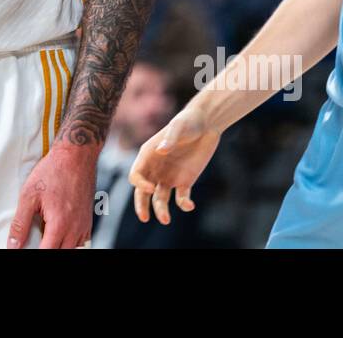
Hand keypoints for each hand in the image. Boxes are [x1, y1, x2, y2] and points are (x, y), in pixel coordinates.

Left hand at [7, 142, 97, 248]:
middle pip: (60, 252)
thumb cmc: (54, 170)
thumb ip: (20, 223)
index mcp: (60, 224)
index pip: (47, 252)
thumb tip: (13, 243)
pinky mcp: (88, 220)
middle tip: (36, 238)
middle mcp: (75, 228)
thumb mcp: (29, 195)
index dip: (34, 251)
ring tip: (47, 233)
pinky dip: (69, 240)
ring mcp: (84, 225)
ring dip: (58, 245)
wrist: (75, 156)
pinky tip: (59, 229)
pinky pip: (81, 240)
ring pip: (72, 248)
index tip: (26, 248)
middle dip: (47, 247)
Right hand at [128, 105, 219, 224]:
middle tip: (144, 217)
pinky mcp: (185, 182)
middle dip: (141, 205)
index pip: (136, 175)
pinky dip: (184, 204)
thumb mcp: (178, 127)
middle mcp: (155, 168)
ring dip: (161, 210)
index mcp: (148, 155)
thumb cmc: (187, 122)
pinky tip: (189, 205)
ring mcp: (169, 176)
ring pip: (160, 199)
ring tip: (166, 220)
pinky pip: (181, 198)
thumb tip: (161, 151)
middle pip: (142, 191)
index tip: (151, 188)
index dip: (140, 184)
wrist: (206, 124)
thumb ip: (169, 139)